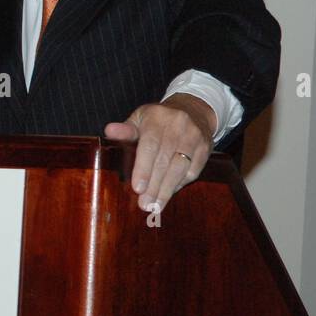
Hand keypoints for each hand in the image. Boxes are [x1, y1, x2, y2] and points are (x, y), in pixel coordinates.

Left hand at [103, 93, 215, 212]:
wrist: (192, 109)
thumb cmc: (158, 119)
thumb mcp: (139, 118)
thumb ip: (125, 129)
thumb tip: (109, 132)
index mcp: (157, 117)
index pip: (150, 146)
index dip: (143, 168)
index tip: (137, 188)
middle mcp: (178, 126)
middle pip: (165, 161)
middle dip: (154, 185)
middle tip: (145, 205)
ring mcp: (195, 137)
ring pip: (181, 168)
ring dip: (167, 189)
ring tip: (156, 206)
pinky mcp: (206, 147)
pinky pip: (194, 170)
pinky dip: (181, 184)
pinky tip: (170, 193)